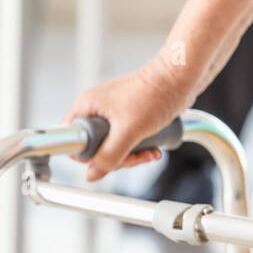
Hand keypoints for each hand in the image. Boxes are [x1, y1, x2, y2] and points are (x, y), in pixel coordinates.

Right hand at [63, 56, 192, 181]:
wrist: (180, 78)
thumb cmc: (155, 93)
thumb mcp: (129, 130)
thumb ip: (109, 155)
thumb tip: (92, 174)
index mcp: (87, 106)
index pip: (72, 139)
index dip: (87, 155)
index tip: (106, 158)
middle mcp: (97, 109)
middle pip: (94, 147)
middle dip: (116, 157)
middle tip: (133, 156)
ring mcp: (113, 113)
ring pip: (113, 146)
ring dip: (131, 155)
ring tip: (148, 152)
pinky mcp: (128, 117)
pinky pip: (126, 140)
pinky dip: (139, 147)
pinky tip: (152, 148)